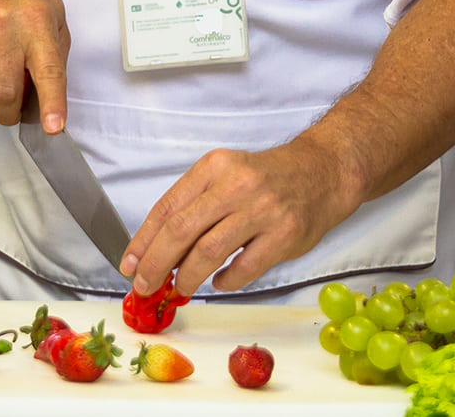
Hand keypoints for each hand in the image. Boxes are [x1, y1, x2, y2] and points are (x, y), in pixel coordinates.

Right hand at [0, 0, 70, 132]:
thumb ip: (53, 58)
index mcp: (37, 22)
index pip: (47, 71)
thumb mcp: (55, 16)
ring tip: (6, 66)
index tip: (52, 126)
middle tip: (19, 112)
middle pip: (3, 92)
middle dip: (12, 113)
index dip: (50, 103)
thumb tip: (46, 99)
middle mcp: (4, 26)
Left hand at [118, 141, 362, 295]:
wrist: (323, 172)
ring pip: (208, 252)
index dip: (143, 241)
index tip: (130, 263)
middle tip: (146, 285)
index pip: (167, 208)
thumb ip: (193, 207)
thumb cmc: (268, 178)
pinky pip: (244, 268)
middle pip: (181, 231)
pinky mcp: (284, 235)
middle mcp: (236, 185)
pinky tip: (220, 281)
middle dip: (156, 264)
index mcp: (214, 167)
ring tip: (181, 288)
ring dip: (187, 277)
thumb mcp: (225, 175)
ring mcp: (262, 210)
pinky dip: (225, 281)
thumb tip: (154, 250)